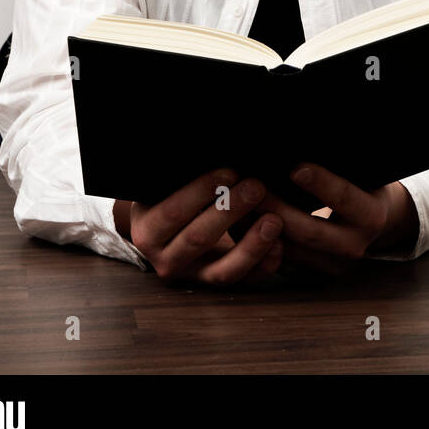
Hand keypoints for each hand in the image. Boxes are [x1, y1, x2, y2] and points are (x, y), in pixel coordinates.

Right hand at [113, 169, 284, 286]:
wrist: (171, 232)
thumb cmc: (174, 198)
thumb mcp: (167, 187)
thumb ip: (181, 174)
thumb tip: (206, 143)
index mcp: (149, 230)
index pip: (173, 212)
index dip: (201, 192)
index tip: (229, 172)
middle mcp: (167, 259)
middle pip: (199, 239)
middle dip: (230, 211)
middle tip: (257, 187)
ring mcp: (195, 276)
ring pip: (224, 271)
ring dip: (252, 244)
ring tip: (275, 219)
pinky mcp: (220, 284)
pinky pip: (245, 281)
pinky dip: (264, 264)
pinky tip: (280, 245)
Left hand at [250, 164, 417, 281]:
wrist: (376, 221)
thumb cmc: (364, 186)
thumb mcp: (363, 173)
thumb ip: (342, 164)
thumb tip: (311, 140)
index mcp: (371, 216)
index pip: (345, 198)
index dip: (321, 183)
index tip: (296, 168)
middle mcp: (355, 245)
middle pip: (310, 231)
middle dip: (278, 210)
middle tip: (254, 189)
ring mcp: (333, 265)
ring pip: (291, 250)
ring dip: (262, 229)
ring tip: (240, 205)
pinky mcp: (313, 275)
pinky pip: (282, 261)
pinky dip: (260, 242)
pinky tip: (243, 224)